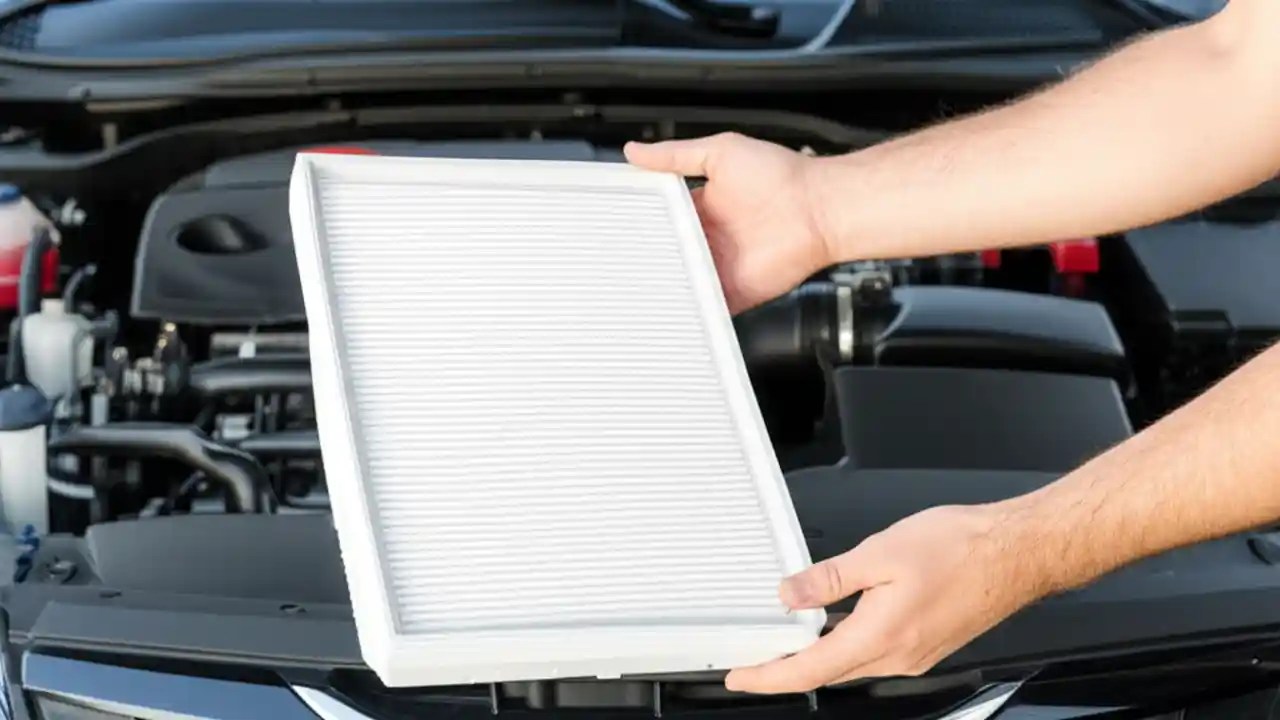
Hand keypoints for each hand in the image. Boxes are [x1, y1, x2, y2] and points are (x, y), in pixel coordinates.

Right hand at [624, 133, 833, 313]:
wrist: (818, 208)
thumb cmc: (782, 176)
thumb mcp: (720, 153)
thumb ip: (675, 155)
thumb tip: (636, 150)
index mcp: (703, 206)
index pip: (661, 218)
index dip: (639, 222)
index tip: (614, 225)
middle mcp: (709, 239)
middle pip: (666, 253)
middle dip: (644, 257)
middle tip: (616, 260)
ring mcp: (719, 267)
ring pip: (680, 280)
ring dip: (661, 283)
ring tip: (629, 287)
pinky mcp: (732, 292)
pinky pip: (704, 305)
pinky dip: (687, 310)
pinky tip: (665, 308)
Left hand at [726, 503, 1050, 692]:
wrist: (1017, 553)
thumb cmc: (962, 548)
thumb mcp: (880, 552)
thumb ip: (829, 578)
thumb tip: (790, 594)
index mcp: (880, 636)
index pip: (809, 669)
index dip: (768, 676)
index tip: (740, 676)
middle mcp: (897, 656)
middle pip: (827, 672)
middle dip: (786, 669)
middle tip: (753, 659)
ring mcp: (915, 655)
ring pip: (852, 664)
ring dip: (817, 657)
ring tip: (786, 640)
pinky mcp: (927, 645)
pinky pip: (874, 654)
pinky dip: (846, 645)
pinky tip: (836, 625)